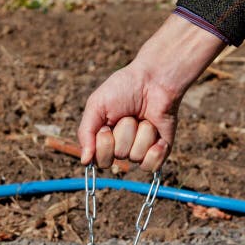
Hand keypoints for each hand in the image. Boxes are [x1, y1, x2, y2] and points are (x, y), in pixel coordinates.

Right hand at [78, 16, 225, 171]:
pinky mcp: (160, 150)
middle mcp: (122, 147)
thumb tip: (84, 162)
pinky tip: (157, 133)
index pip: (99, 160)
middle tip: (128, 116)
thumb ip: (85, 133)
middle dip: (124, 133)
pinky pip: (152, 166)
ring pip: (136, 157)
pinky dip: (155, 151)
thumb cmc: (124, 88)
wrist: (155, 78)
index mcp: (104, 138)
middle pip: (118, 156)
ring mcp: (141, 149)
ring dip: (141, 133)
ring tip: (144, 117)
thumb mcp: (96, 106)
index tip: (107, 126)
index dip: (103, 143)